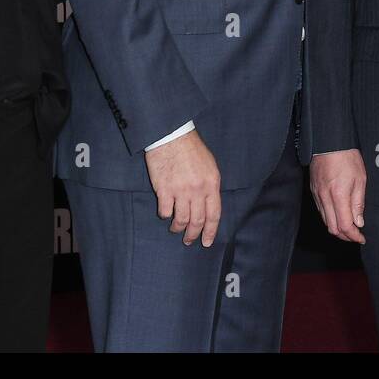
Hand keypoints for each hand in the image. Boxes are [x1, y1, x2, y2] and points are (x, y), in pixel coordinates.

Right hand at [145, 131, 220, 246]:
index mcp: (212, 184)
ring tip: (175, 229)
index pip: (214, 214)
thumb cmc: (192, 149)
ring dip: (178, 228)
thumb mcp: (210, 166)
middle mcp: (198, 190)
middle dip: (193, 235)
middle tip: (189, 241)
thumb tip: (208, 205)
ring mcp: (180, 190)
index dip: (210, 231)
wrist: (172, 136)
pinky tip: (165, 213)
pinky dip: (165, 215)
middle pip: (197, 221)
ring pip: (181, 220)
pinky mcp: (164, 190)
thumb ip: (210, 186)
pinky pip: (165, 211)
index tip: (206, 242)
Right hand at [310, 149, 365, 243]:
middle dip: (345, 236)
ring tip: (349, 227)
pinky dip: (330, 218)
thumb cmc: (347, 157)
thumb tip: (358, 222)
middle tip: (356, 235)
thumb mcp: (360, 179)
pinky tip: (339, 215)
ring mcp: (317, 195)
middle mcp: (325, 198)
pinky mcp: (313, 191)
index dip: (353, 236)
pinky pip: (321, 211)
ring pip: (325, 221)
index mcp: (338, 195)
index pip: (344, 225)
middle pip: (332, 228)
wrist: (329, 142)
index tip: (361, 237)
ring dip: (337, 228)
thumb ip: (358, 202)